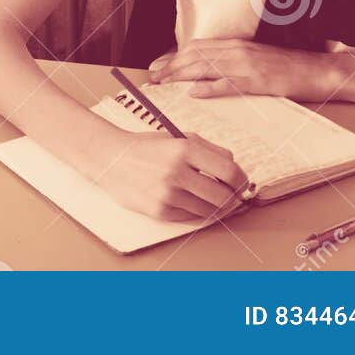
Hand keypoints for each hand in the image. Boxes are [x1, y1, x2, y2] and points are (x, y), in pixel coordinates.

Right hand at [85, 130, 249, 221]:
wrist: (111, 158)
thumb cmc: (147, 147)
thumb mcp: (178, 138)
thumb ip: (209, 150)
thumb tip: (236, 170)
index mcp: (184, 149)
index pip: (229, 170)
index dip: (242, 180)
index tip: (242, 183)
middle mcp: (176, 172)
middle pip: (223, 195)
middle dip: (232, 197)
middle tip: (233, 196)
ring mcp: (167, 194)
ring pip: (208, 209)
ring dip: (215, 206)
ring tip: (211, 197)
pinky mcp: (159, 211)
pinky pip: (190, 216)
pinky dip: (195, 210)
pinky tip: (190, 200)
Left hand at [149, 39, 345, 102]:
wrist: (315, 70)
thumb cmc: (285, 67)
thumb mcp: (254, 58)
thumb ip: (231, 61)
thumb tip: (205, 72)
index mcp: (235, 45)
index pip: (196, 47)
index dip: (173, 56)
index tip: (157, 65)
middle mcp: (237, 51)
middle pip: (195, 56)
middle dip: (170, 66)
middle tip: (153, 77)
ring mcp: (246, 65)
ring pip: (205, 67)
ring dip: (180, 76)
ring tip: (163, 84)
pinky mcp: (257, 81)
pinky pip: (228, 83)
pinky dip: (209, 87)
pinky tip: (193, 92)